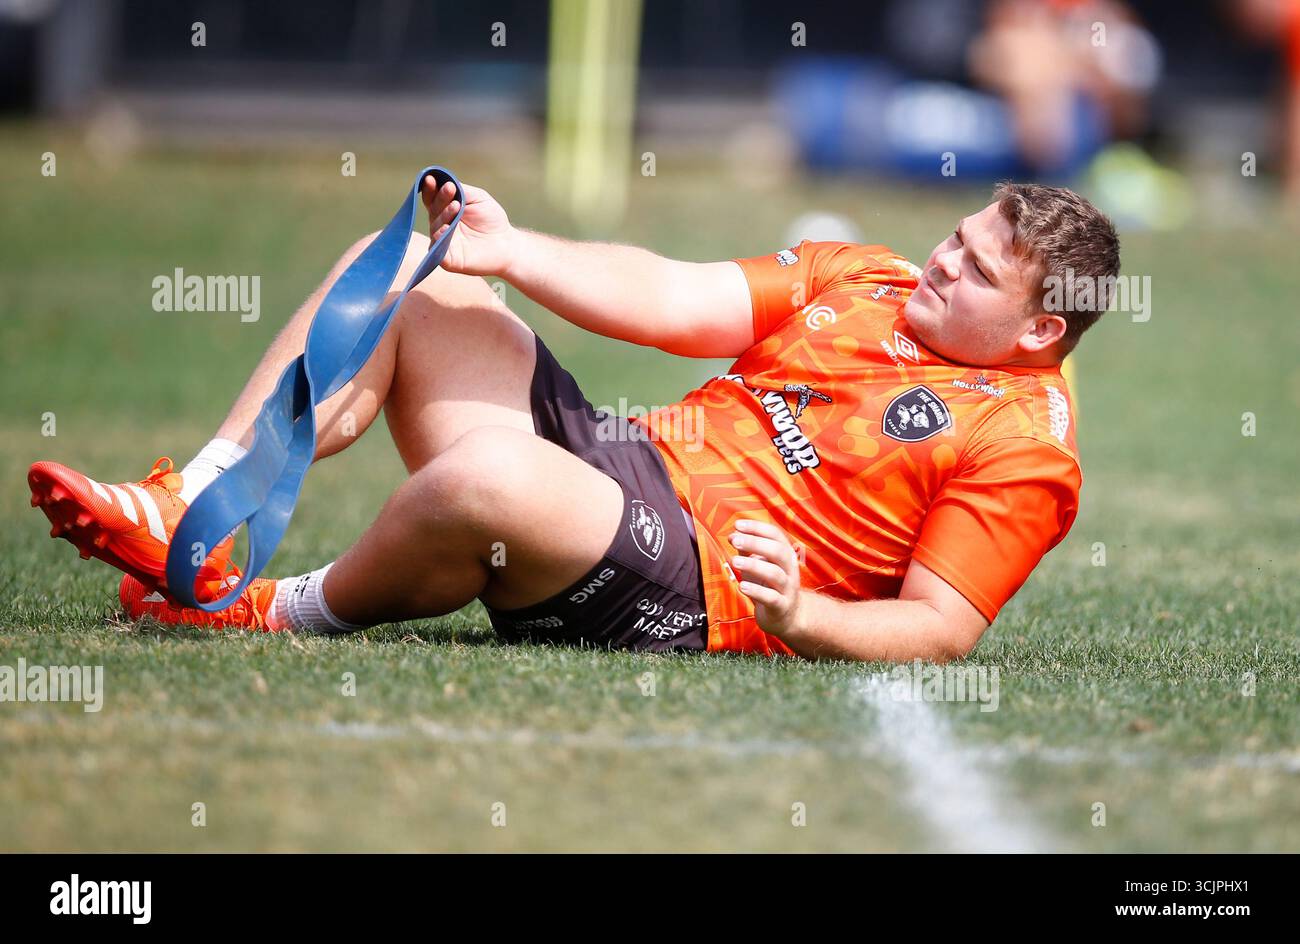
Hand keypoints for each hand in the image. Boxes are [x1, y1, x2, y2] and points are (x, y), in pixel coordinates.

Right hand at [421, 176, 517, 276]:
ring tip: (456, 206)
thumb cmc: (492, 220)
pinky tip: (446, 229)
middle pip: (433, 210)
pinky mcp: (448, 260)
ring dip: (444, 215)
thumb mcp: (478, 198)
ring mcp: (443, 243)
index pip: (432, 199)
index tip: (431, 178)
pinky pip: (438, 250)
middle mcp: (441, 226)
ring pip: (435, 228)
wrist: (507, 244)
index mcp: (445, 211)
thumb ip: (461, 190)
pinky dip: (439, 239)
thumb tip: (443, 180)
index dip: (430, 189)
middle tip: (450, 189)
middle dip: (440, 198)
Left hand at [730, 519, 803, 639]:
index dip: (757, 528)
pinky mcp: (781, 606)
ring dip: (753, 565)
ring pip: (775, 574)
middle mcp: (790, 569)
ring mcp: (787, 588)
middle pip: (778, 551)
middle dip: (756, 543)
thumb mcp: (758, 565)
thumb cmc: (769, 585)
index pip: (775, 535)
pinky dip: (756, 591)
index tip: (737, 524)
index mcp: (785, 554)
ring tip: (734, 562)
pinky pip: (771, 597)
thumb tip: (733, 535)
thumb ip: (747, 550)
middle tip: (735, 540)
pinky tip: (742, 586)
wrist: (787, 616)